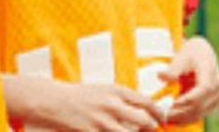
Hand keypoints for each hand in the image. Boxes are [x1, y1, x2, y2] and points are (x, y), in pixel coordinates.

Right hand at [10, 78, 164, 131]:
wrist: (55, 102)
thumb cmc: (82, 96)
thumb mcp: (105, 90)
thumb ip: (123, 98)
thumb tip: (143, 108)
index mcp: (116, 91)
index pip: (146, 101)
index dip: (158, 111)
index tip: (162, 117)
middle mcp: (112, 105)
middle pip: (143, 120)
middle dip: (152, 127)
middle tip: (154, 128)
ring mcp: (102, 121)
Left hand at [158, 36, 218, 125]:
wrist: (201, 54)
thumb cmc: (191, 52)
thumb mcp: (182, 56)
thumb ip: (173, 68)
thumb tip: (161, 76)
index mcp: (211, 70)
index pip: (204, 89)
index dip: (189, 98)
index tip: (173, 103)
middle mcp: (217, 85)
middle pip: (201, 104)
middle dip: (182, 111)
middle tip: (164, 114)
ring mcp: (216, 95)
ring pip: (200, 112)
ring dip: (182, 117)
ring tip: (166, 117)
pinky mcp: (212, 103)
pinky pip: (199, 114)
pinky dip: (186, 118)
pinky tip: (173, 118)